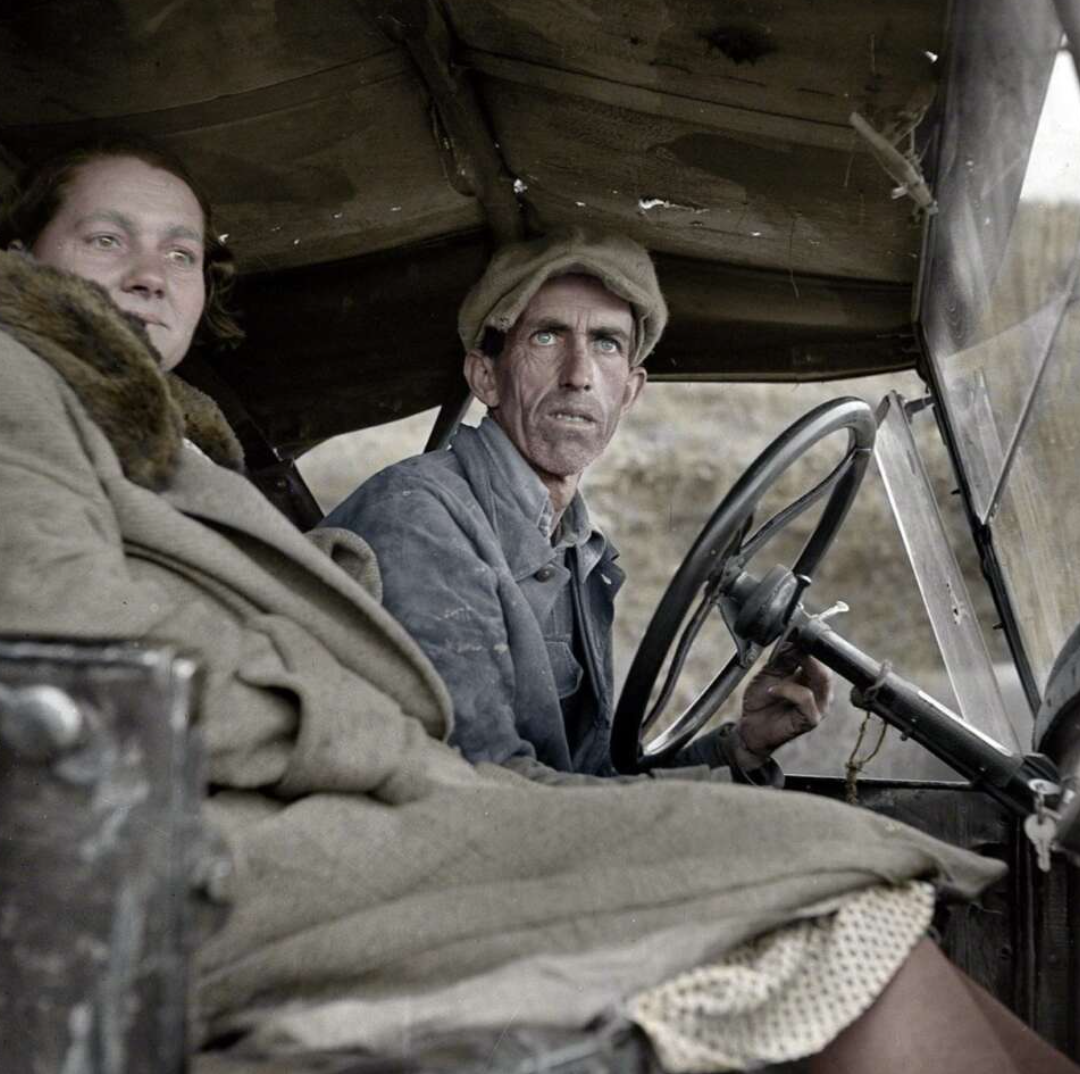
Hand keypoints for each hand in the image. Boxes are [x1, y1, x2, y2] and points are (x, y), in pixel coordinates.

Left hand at [735, 642, 831, 762]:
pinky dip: (787, 689)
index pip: (822, 659)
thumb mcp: (771, 672)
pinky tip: (772, 690)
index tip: (796, 634)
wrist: (751, 726)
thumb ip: (784, 657)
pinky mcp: (812, 719)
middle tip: (792, 648)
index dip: (811, 646)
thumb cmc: (762, 701)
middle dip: (809, 655)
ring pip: (822, 679)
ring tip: (778, 674)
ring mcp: (819, 706)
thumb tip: (794, 638)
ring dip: (799, 670)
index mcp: (814, 680)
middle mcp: (821, 693)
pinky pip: (806, 696)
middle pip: (827, 667)